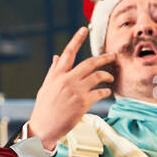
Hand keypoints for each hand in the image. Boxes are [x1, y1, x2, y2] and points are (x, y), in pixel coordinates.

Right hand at [24, 27, 115, 150]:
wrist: (43, 128)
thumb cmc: (44, 108)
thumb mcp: (46, 87)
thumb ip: (53, 71)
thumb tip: (57, 57)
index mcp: (57, 75)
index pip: (68, 52)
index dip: (76, 39)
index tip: (83, 29)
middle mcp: (66, 80)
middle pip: (90, 63)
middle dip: (104, 58)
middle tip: (113, 55)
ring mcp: (76, 91)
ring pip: (97, 77)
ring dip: (107, 75)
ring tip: (111, 77)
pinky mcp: (83, 103)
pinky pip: (99, 92)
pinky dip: (105, 91)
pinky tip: (107, 92)